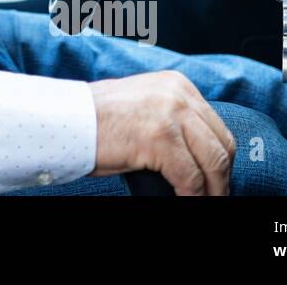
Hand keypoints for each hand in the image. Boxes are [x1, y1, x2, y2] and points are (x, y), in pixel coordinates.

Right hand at [89, 71, 235, 195]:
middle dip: (221, 177)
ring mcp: (170, 115)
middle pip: (221, 144)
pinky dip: (192, 196)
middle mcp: (178, 95)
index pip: (215, 126)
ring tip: (205, 201)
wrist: (65, 120)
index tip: (216, 180)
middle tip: (215, 195)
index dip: (220, 159)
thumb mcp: (144, 106)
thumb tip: (197, 153)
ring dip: (212, 189)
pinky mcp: (160, 139)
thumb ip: (172, 118)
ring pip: (213, 162)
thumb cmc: (97, 120)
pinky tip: (185, 201)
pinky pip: (190, 178)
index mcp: (177, 84)